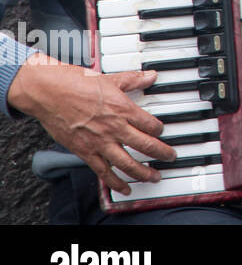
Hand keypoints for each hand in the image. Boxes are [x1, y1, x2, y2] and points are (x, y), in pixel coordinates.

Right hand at [7, 53, 176, 195]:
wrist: (49, 93)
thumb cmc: (75, 83)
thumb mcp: (110, 79)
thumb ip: (133, 80)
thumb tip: (151, 76)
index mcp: (123, 109)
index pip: (151, 124)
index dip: (160, 129)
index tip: (162, 132)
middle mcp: (114, 128)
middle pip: (145, 145)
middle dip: (161, 153)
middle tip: (170, 157)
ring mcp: (100, 142)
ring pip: (127, 163)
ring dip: (144, 172)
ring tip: (154, 177)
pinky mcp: (85, 152)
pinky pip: (103, 172)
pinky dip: (115, 182)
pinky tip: (124, 188)